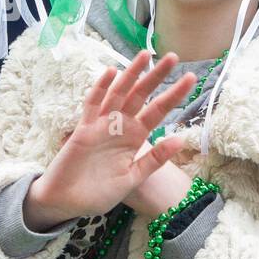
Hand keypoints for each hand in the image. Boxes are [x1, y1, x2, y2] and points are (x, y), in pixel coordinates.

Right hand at [24, 51, 196, 229]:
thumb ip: (154, 159)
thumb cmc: (99, 193)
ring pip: (118, 94)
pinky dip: (100, 89)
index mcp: (135, 138)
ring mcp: (101, 125)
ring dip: (131, 74)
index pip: (157, 111)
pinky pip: (92, 105)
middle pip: (140, 95)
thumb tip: (179, 139)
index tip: (190, 79)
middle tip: (173, 57)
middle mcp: (120, 127)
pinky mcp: (83, 129)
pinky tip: (111, 73)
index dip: (173, 95)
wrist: (68, 203)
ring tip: (145, 55)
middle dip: (156, 76)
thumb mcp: (132, 178)